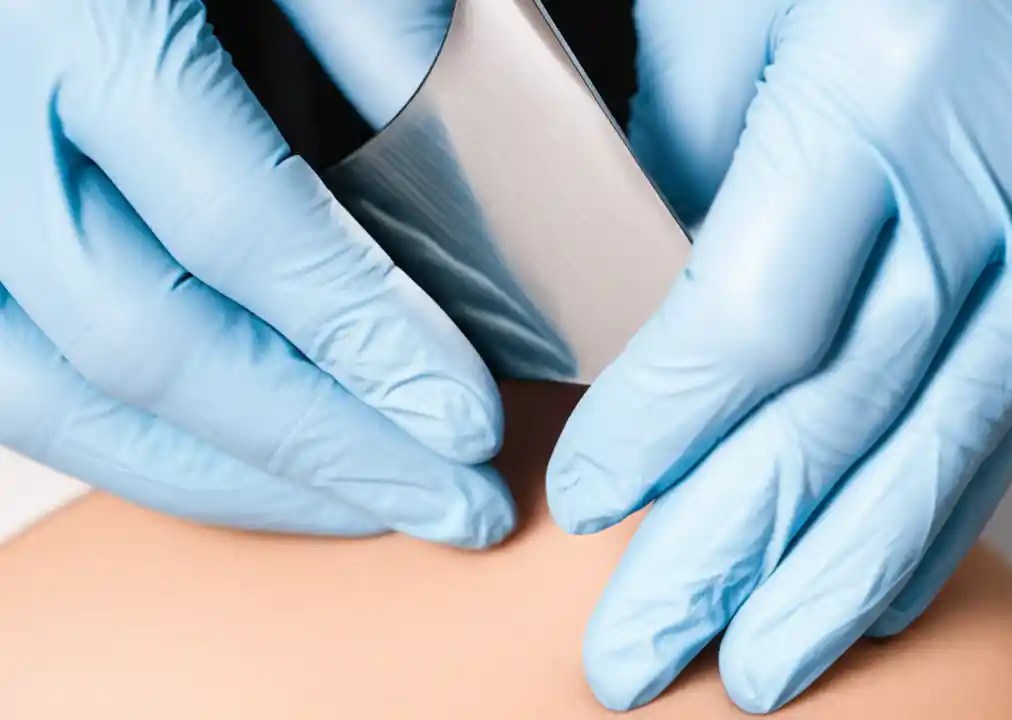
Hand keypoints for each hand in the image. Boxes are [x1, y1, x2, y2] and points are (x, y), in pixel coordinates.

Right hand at [0, 0, 512, 547]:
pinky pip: (13, 382)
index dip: (360, 337)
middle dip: (319, 446)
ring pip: (64, 394)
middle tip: (450, 505)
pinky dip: (136, 446)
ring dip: (231, 476)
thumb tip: (435, 108)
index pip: (238, 224)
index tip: (464, 418)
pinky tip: (243, 466)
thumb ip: (353, 7)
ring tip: (364, 510)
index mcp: (80, 22)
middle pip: (152, 343)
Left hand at [548, 0, 1011, 710]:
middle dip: (727, 557)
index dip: (667, 431)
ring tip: (756, 673)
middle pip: (838, 418)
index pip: (756, 322)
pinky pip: (1010, 421)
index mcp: (877, 102)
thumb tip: (651, 305)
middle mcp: (980, 190)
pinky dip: (938, 523)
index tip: (591, 506)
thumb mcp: (735, 5)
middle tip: (639, 657)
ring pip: (935, 451)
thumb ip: (692, 163)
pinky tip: (880, 593)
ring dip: (834, 582)